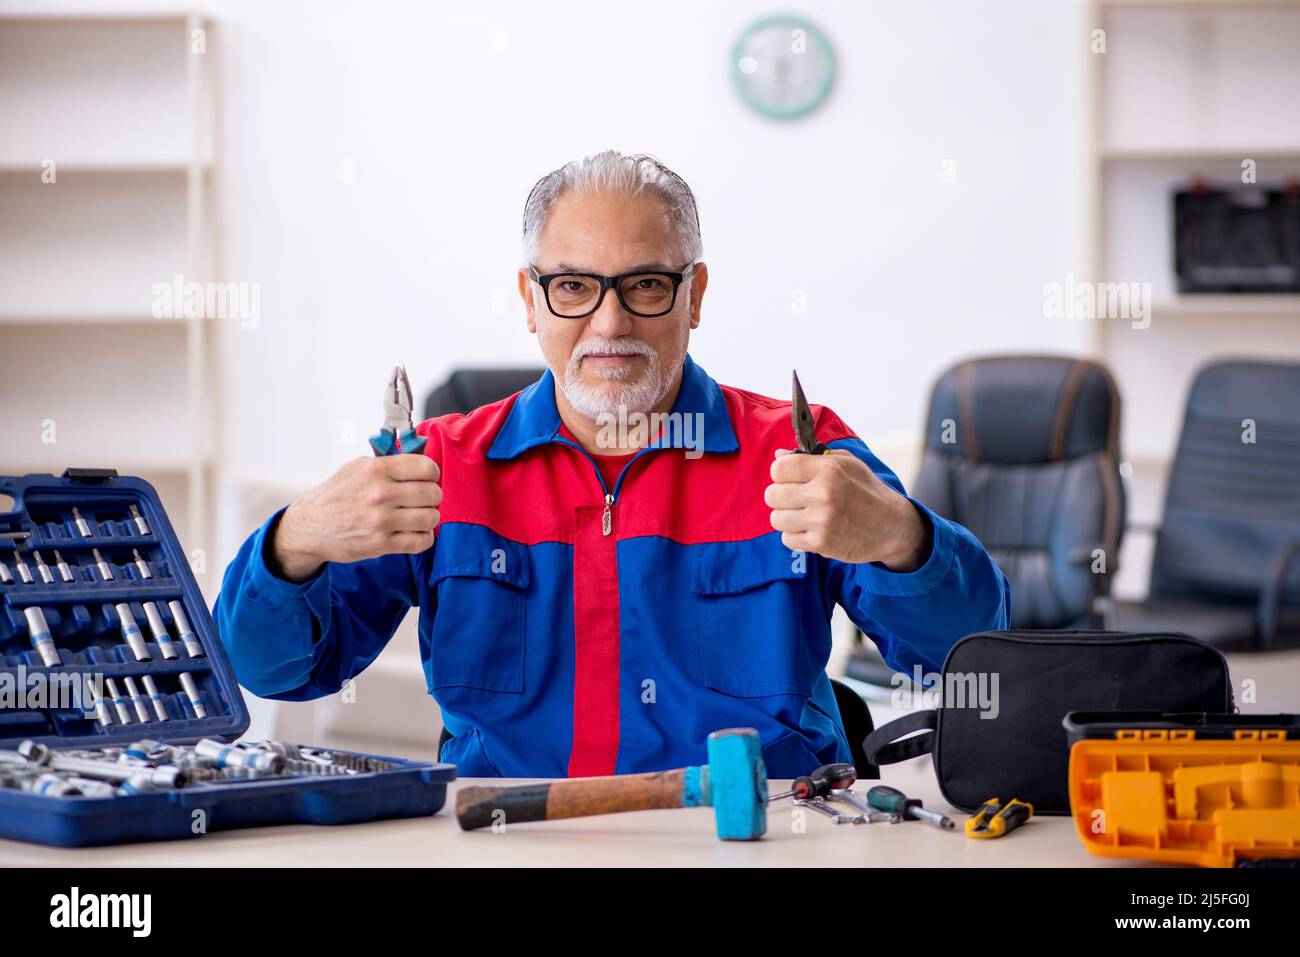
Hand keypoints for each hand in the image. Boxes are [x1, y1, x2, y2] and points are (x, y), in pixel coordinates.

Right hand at [270, 455, 441, 581]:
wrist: (309, 526)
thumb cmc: (336, 495)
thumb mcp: (357, 467)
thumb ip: (388, 463)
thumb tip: (418, 462)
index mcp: (376, 470)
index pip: (426, 467)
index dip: (432, 473)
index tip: (428, 478)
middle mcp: (379, 493)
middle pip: (432, 493)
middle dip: (433, 497)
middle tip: (424, 500)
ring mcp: (380, 520)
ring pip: (430, 517)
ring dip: (429, 518)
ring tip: (420, 517)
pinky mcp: (380, 544)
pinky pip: (420, 542)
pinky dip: (424, 538)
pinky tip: (415, 533)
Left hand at [765, 449, 928, 571]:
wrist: (894, 527)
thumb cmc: (869, 492)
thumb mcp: (849, 465)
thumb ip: (812, 457)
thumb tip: (779, 454)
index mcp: (829, 469)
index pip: (779, 468)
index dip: (781, 474)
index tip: (790, 479)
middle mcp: (824, 493)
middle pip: (772, 495)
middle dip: (780, 497)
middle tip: (795, 499)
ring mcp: (822, 520)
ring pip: (777, 519)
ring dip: (787, 518)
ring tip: (804, 516)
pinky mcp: (822, 543)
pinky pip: (787, 539)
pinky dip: (795, 536)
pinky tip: (811, 530)